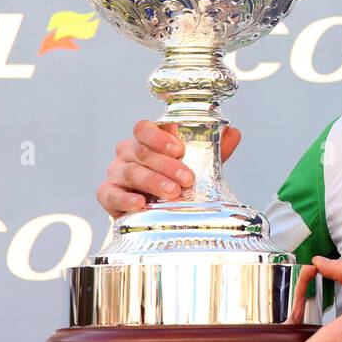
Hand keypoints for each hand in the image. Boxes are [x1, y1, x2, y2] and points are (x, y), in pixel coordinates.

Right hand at [95, 119, 241, 218]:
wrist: (157, 213)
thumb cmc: (175, 182)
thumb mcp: (196, 165)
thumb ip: (213, 149)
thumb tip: (233, 132)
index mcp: (145, 140)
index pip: (144, 128)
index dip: (160, 137)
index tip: (179, 150)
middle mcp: (127, 153)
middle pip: (141, 151)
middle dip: (167, 165)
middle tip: (187, 179)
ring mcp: (116, 173)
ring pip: (131, 172)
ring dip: (154, 181)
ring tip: (173, 192)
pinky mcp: (107, 194)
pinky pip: (110, 193)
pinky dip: (125, 198)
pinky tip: (140, 203)